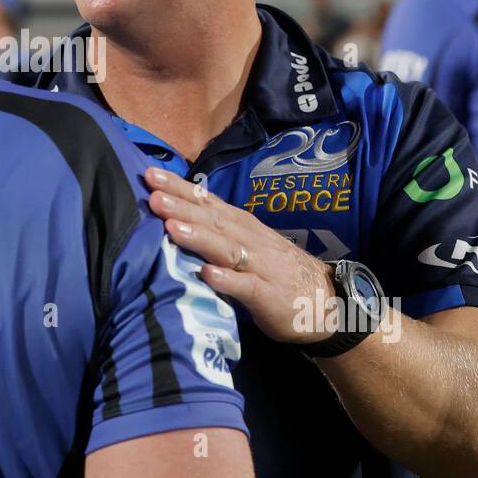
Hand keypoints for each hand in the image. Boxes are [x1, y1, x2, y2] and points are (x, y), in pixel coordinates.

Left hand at [144, 167, 336, 343]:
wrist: (326, 303)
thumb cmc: (276, 273)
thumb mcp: (246, 246)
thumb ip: (216, 234)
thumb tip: (174, 217)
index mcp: (241, 227)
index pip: (208, 202)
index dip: (180, 188)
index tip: (150, 174)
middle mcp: (250, 240)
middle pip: (213, 219)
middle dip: (182, 206)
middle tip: (152, 193)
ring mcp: (261, 267)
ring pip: (226, 248)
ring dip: (199, 236)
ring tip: (171, 227)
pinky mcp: (269, 296)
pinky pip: (247, 287)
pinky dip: (227, 280)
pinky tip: (207, 275)